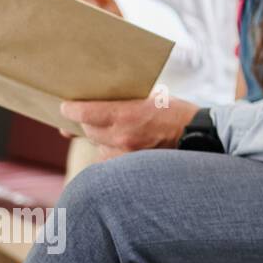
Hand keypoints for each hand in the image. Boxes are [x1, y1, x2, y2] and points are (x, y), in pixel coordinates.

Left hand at [59, 97, 199, 154]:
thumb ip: (124, 100)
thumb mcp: (149, 97)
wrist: (198, 135)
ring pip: (97, 145)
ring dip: (99, 137)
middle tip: (86, 115)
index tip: (65, 107)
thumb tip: (98, 101)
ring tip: (113, 130)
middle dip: (86, 122)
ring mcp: (125, 154)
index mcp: (125, 114)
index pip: (84, 113)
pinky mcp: (130, 166)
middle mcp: (121, 136)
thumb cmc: (176, 112)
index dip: (70, 109)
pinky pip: (108, 159)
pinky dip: (110, 151)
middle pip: (88, 129)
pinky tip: (119, 145)